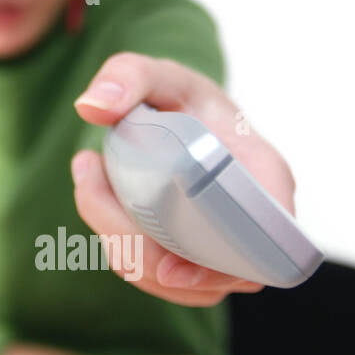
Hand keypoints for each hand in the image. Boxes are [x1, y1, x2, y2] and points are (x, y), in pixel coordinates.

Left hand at [69, 52, 296, 306]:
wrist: (181, 115)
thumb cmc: (181, 97)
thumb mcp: (158, 74)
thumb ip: (128, 75)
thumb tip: (92, 107)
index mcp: (266, 177)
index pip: (266, 243)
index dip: (222, 269)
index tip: (169, 266)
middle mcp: (253, 222)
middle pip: (207, 273)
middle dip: (137, 247)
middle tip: (90, 184)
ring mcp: (224, 249)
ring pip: (174, 280)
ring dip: (117, 242)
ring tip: (88, 177)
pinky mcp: (193, 261)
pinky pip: (156, 274)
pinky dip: (118, 245)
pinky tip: (96, 197)